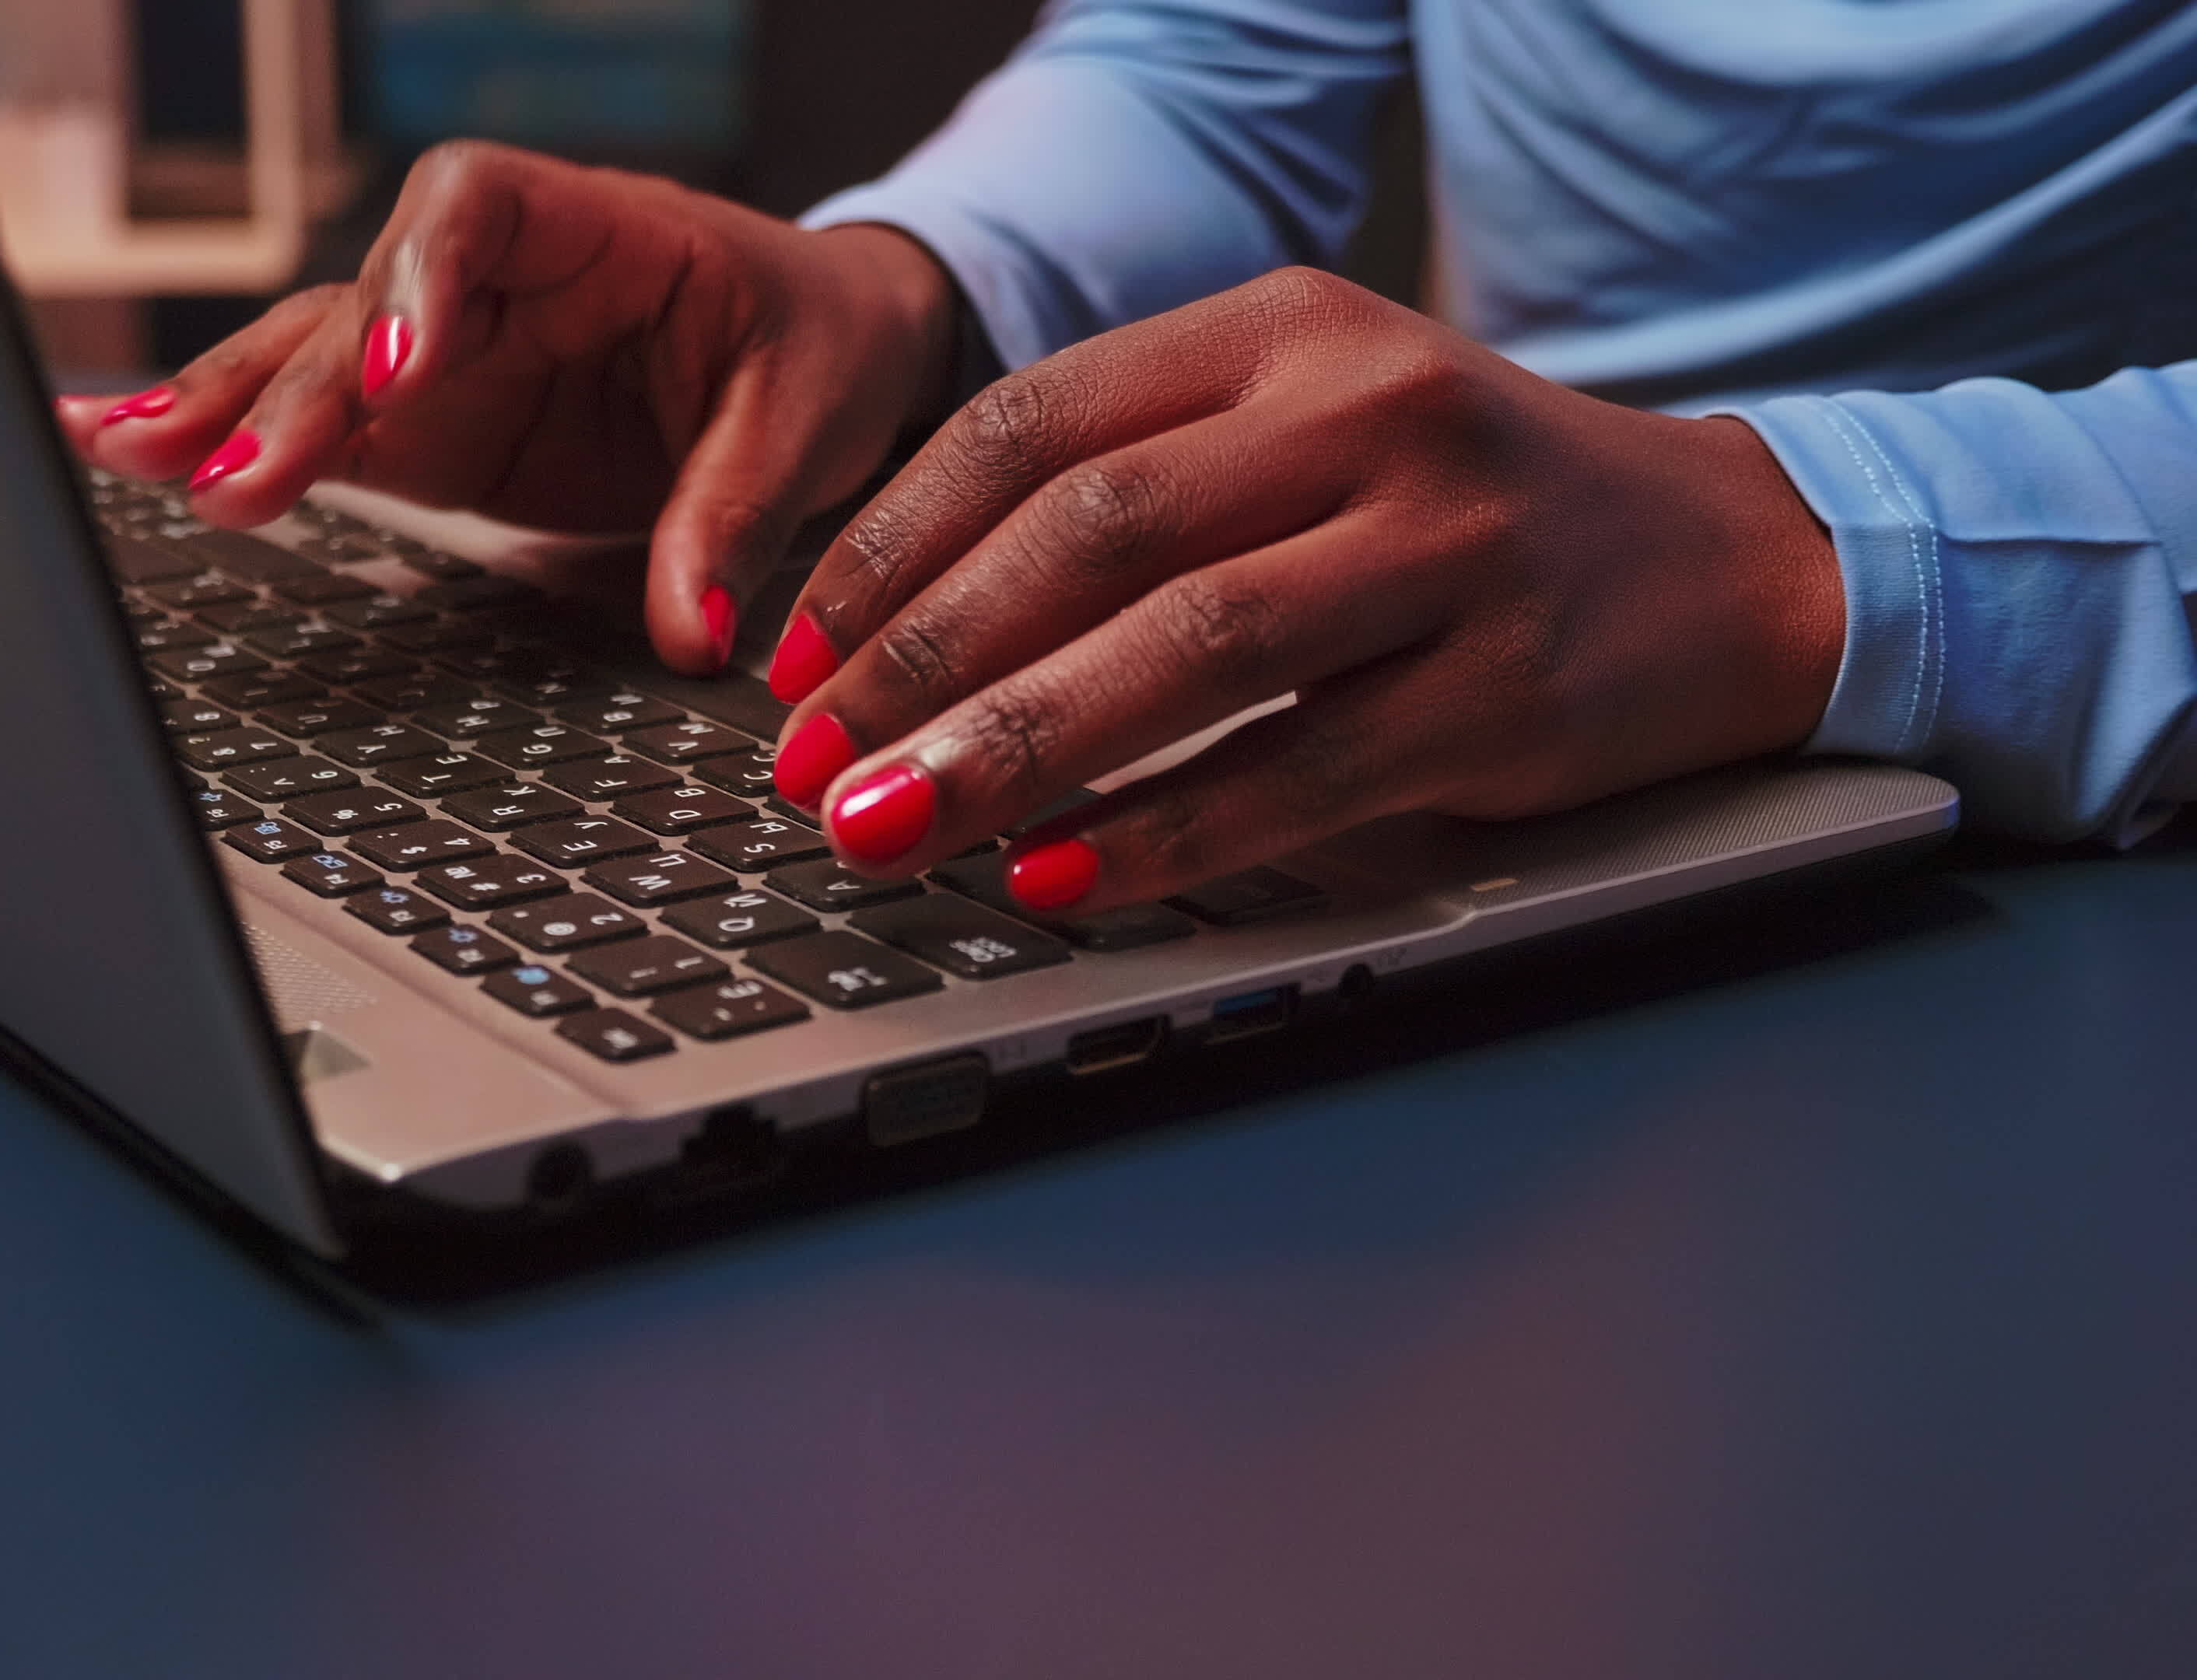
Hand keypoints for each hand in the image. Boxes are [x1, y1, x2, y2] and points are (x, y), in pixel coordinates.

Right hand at [57, 142, 957, 673]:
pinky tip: (128, 456)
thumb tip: (686, 629)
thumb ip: (732, 516)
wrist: (821, 347)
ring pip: (311, 363)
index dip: (420, 276)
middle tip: (234, 479)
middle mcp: (492, 275)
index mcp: (589, 226)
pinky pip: (315, 427)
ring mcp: (444, 352)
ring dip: (222, 410)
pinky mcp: (426, 427)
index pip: (472, 207)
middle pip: (364, 303)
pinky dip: (229, 444)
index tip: (399, 366)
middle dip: (295, 390)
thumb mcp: (801, 421)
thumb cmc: (816, 344)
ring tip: (119, 451)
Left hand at [761, 267, 1845, 913]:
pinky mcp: (1511, 685)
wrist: (1733, 556)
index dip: (888, 552)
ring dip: (1019, 751)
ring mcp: (1450, 546)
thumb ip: (1132, 493)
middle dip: (923, 664)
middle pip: (1093, 533)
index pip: (1031, 427)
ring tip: (895, 832)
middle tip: (813, 771)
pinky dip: (1171, 831)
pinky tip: (1064, 879)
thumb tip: (903, 643)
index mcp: (1284, 333)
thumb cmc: (1467, 507)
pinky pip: (1306, 769)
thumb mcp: (1305, 432)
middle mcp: (1369, 413)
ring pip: (1192, 647)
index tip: (790, 662)